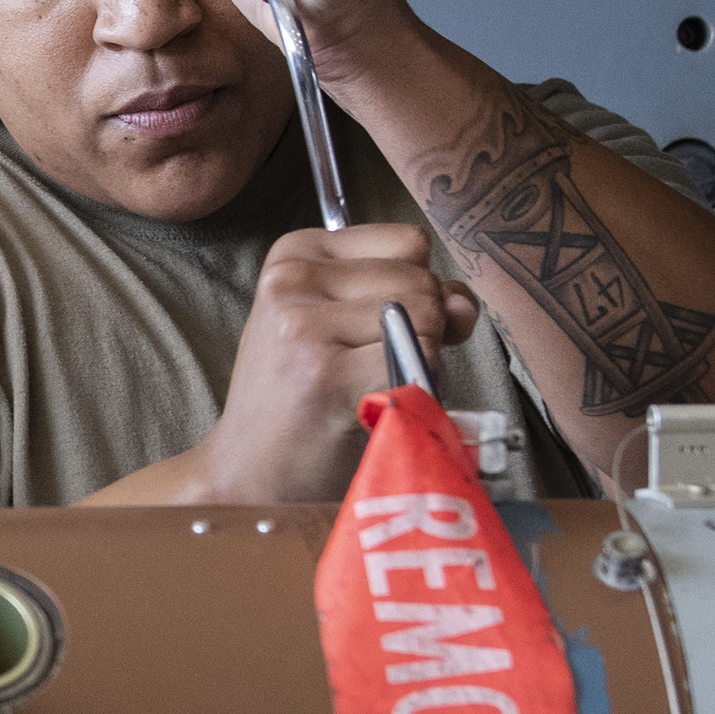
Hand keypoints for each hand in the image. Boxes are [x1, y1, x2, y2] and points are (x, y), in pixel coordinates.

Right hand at [180, 225, 480, 502]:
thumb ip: (412, 295)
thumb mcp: (344, 323)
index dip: (415, 287)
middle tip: (368, 368)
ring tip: (367, 387)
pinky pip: (423, 358)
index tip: (374, 327)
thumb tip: (462, 303)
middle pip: (422, 280)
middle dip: (422, 328)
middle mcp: (292, 280)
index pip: (408, 242)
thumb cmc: (304, 398)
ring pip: (429, 318)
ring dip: (419, 361)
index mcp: (294, 254)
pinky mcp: (326, 374)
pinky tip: (374, 405)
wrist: (252, 471)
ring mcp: (304, 326)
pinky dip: (418, 387)